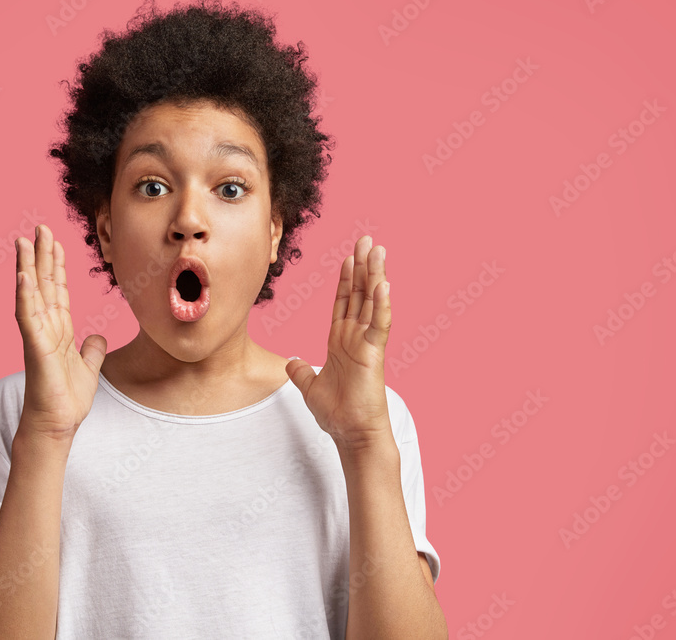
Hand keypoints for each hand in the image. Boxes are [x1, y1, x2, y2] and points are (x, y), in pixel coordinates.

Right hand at [14, 224, 106, 441]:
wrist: (59, 424)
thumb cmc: (68, 399)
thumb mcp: (89, 368)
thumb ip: (92, 350)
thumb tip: (98, 336)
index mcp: (59, 329)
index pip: (58, 290)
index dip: (57, 266)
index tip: (56, 242)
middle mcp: (46, 327)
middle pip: (44, 284)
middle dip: (42, 255)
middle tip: (40, 227)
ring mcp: (38, 335)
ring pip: (31, 294)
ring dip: (27, 266)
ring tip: (23, 241)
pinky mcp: (35, 347)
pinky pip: (27, 317)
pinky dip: (25, 296)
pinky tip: (22, 276)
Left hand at [286, 235, 392, 450]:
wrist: (351, 434)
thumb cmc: (337, 413)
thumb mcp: (309, 386)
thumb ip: (300, 371)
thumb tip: (291, 360)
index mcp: (341, 341)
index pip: (344, 302)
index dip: (346, 279)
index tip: (347, 257)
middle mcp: (355, 338)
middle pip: (360, 294)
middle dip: (362, 267)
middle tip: (366, 241)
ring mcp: (367, 344)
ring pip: (372, 302)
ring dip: (375, 276)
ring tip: (378, 250)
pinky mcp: (374, 354)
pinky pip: (379, 325)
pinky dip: (382, 305)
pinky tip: (384, 284)